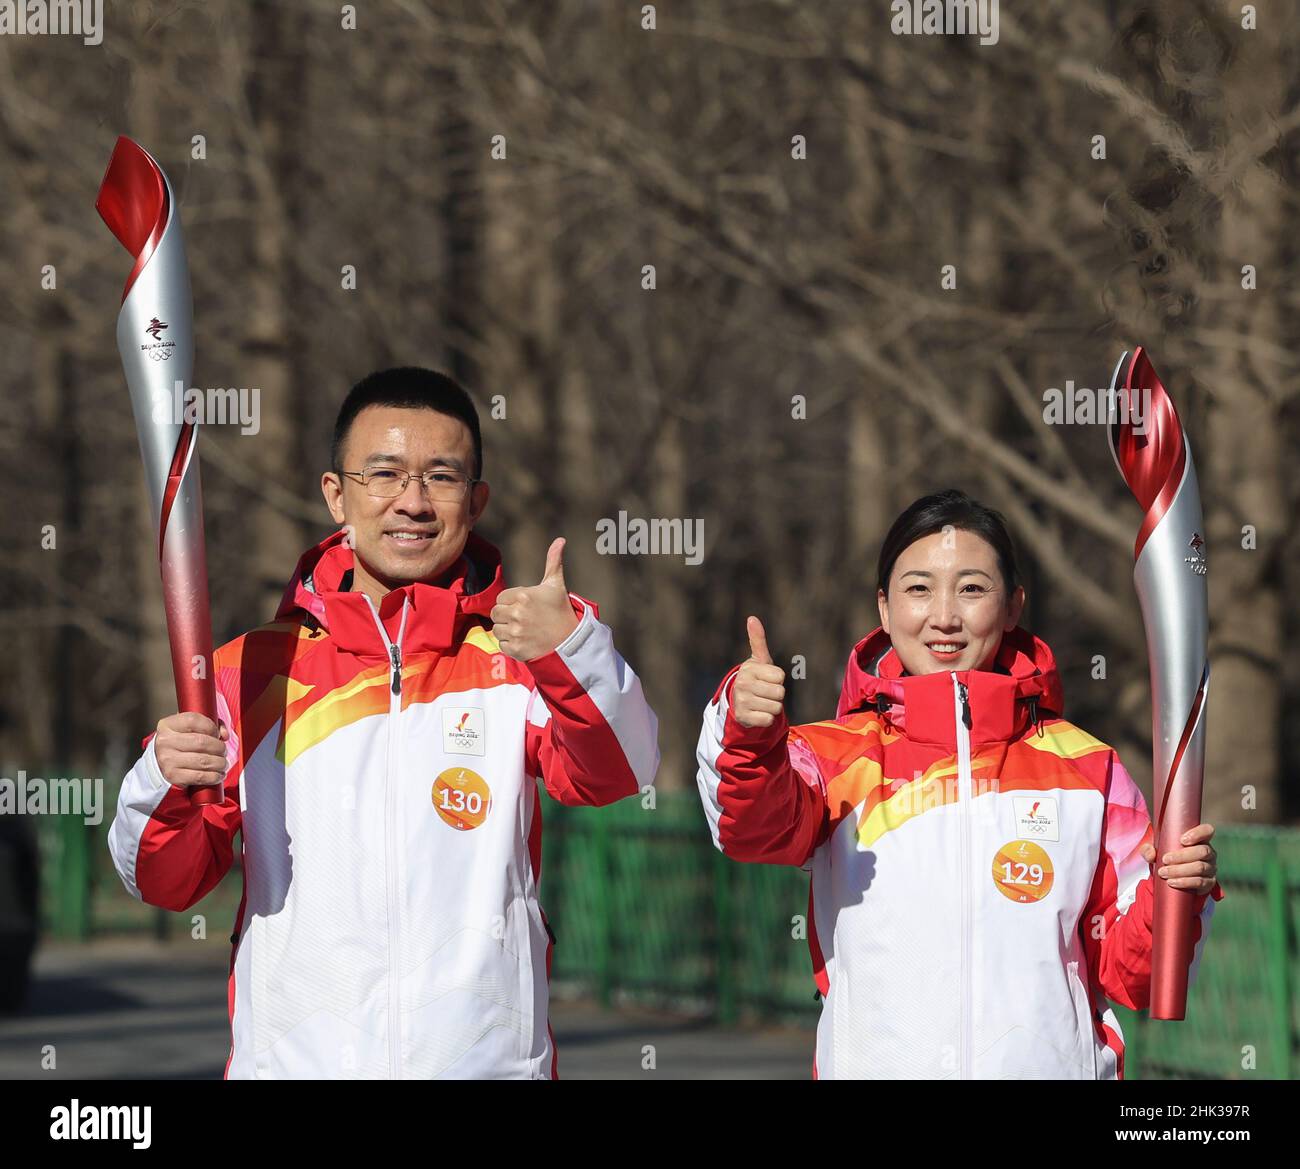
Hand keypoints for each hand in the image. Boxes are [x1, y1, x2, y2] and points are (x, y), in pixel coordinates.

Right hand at [153, 712, 228, 788]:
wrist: (161, 762)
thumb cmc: (181, 742)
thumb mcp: (191, 727)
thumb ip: (211, 724)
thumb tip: (224, 735)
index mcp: (168, 725)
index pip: (194, 720)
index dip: (211, 727)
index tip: (217, 734)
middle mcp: (165, 741)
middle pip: (201, 742)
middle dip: (219, 748)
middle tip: (223, 751)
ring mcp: (167, 760)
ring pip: (203, 761)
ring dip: (220, 763)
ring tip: (223, 763)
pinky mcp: (173, 776)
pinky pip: (200, 776)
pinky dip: (214, 776)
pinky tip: (219, 774)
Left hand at [492, 537, 580, 661]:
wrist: (570, 641)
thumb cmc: (561, 611)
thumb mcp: (556, 585)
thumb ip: (553, 561)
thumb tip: (560, 540)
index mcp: (523, 596)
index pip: (501, 598)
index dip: (511, 603)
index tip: (524, 607)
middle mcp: (517, 613)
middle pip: (496, 613)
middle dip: (506, 616)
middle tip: (523, 619)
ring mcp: (515, 632)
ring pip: (497, 629)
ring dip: (507, 630)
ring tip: (524, 630)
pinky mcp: (515, 649)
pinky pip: (501, 645)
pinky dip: (510, 645)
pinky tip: (524, 641)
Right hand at [731, 616, 785, 728]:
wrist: (739, 701)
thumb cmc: (755, 678)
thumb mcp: (758, 660)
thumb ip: (757, 640)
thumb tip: (752, 618)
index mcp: (749, 669)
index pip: (780, 676)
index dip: (777, 679)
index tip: (767, 678)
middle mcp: (743, 684)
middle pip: (779, 692)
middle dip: (776, 694)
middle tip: (765, 692)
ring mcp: (742, 701)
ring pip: (776, 707)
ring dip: (772, 707)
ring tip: (761, 702)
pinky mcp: (744, 717)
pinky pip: (768, 720)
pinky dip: (766, 718)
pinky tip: (757, 713)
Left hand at [1142, 822, 1216, 894]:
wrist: (1171, 877)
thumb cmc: (1166, 856)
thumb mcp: (1155, 849)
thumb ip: (1149, 848)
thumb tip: (1151, 855)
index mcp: (1199, 839)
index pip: (1207, 830)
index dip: (1198, 833)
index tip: (1182, 840)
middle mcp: (1208, 852)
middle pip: (1202, 851)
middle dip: (1182, 856)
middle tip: (1164, 860)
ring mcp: (1211, 868)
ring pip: (1200, 867)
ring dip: (1180, 870)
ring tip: (1163, 872)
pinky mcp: (1208, 882)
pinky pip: (1200, 882)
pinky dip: (1185, 882)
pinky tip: (1172, 882)